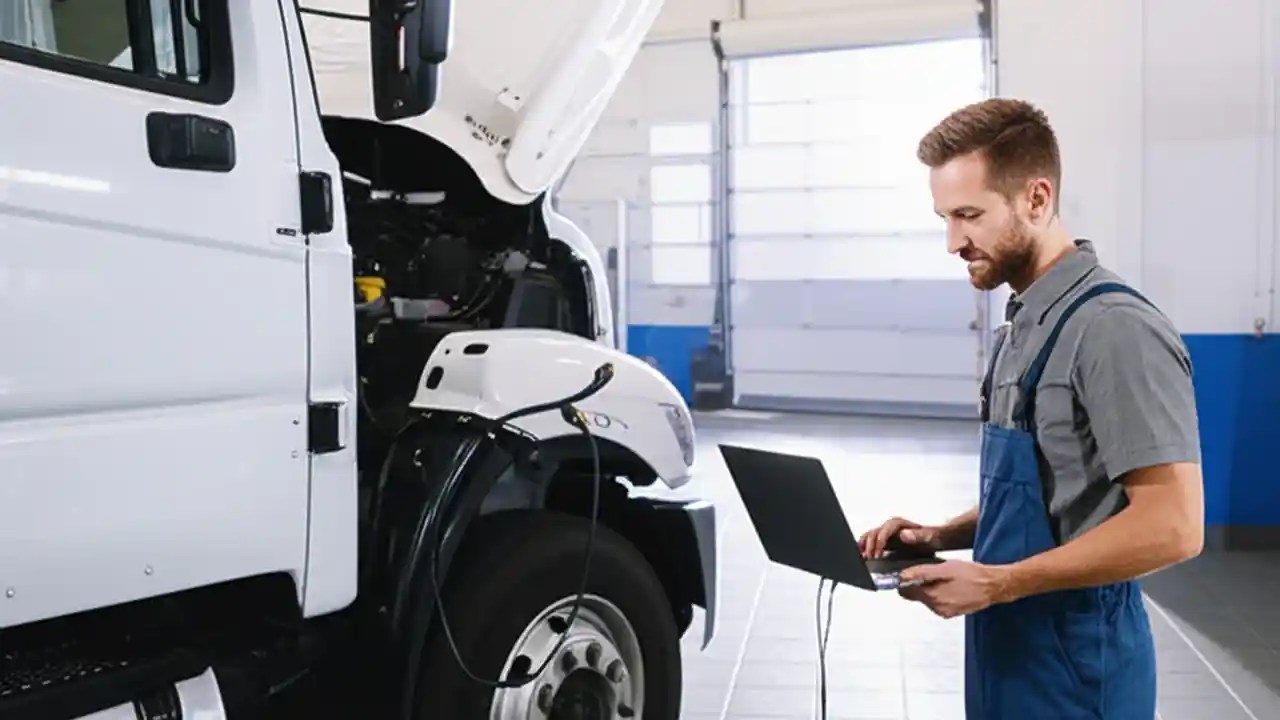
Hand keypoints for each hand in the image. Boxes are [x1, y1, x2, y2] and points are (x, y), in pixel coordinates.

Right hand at [858, 517, 941, 558]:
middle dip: (870, 546)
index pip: (885, 528)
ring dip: (864, 547)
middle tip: (870, 559)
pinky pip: (870, 542)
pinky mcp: (885, 542)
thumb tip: (904, 534)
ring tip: (863, 558)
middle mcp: (891, 527)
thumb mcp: (930, 537)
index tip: (878, 553)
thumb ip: (918, 535)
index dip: (880, 540)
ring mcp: (887, 534)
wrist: (936, 541)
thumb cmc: (933, 539)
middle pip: (874, 532)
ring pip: (870, 536)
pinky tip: (861, 556)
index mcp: (900, 524)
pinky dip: (864, 548)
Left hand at [896, 560, 1011, 617]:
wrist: (994, 586)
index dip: (905, 580)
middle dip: (918, 583)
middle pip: (915, 595)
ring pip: (927, 598)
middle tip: (931, 571)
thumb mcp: (945, 568)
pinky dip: (939, 593)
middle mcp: (937, 608)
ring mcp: (945, 612)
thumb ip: (922, 572)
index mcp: (933, 597)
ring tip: (944, 576)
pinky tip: (950, 584)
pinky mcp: (952, 612)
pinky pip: (938, 602)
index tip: (910, 571)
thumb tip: (902, 575)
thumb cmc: (972, 574)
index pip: (905, 591)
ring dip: (930, 588)